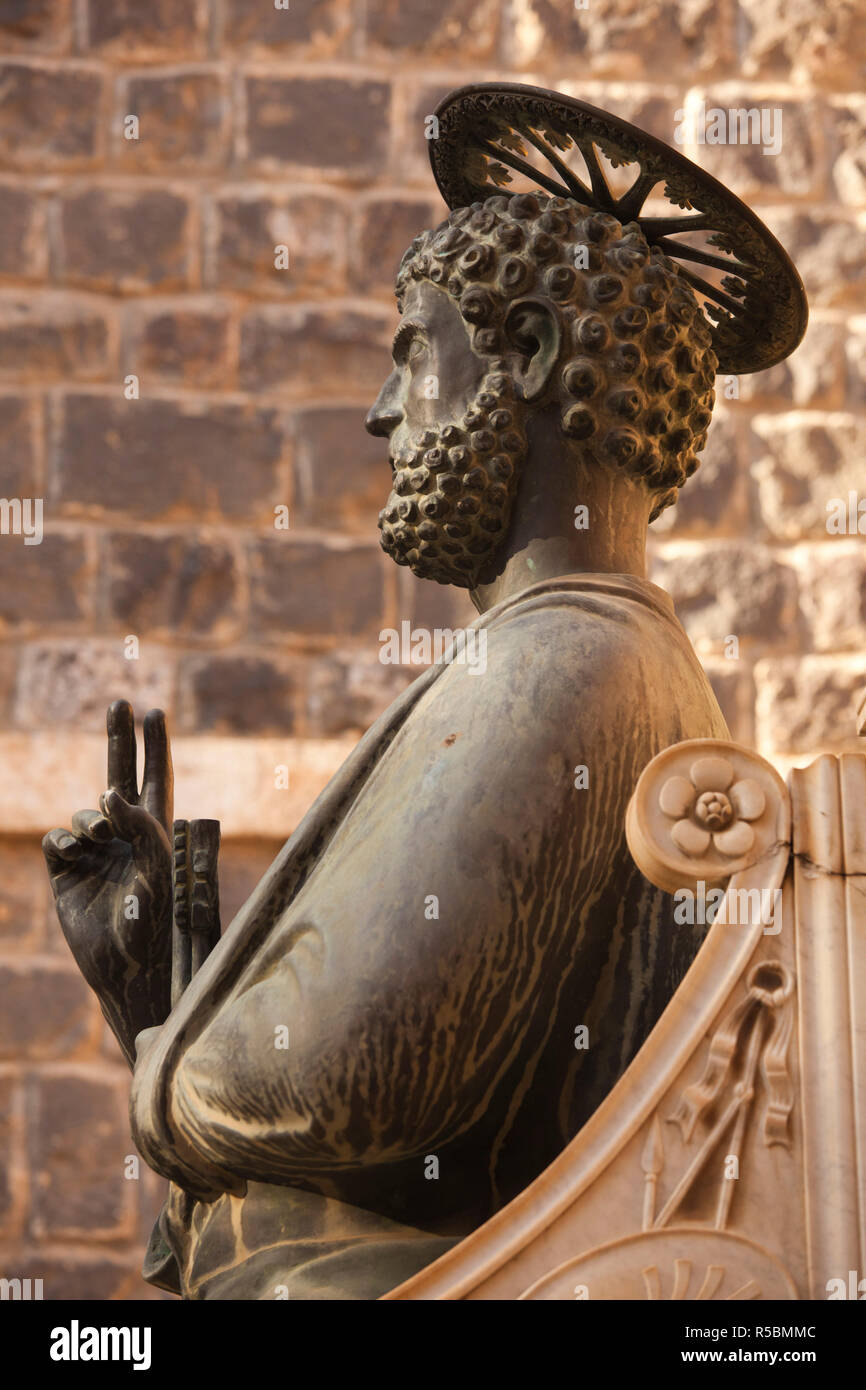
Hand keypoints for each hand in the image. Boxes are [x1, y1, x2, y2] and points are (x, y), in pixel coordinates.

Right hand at [43, 700, 173, 1066]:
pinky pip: (57, 838)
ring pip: (83, 813)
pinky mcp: (65, 871)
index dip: (154, 747)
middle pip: (120, 776)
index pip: (156, 779)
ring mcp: (94, 852)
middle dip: (120, 740)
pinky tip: (74, 854)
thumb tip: (109, 792)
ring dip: (89, 818)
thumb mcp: (157, 869)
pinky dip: (64, 840)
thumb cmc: (152, 923)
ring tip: (97, 838)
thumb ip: (141, 826)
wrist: (124, 967)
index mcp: (155, 833)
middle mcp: (124, 837)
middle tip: (120, 703)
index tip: (154, 712)